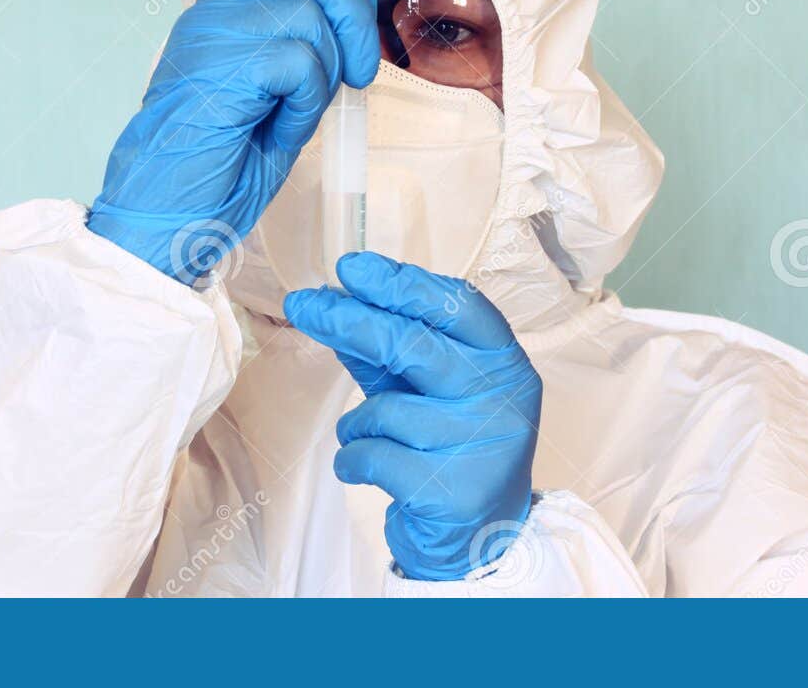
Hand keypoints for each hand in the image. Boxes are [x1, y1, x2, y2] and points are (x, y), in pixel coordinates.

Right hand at [89, 0, 381, 281]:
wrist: (164, 213)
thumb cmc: (216, 161)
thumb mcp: (275, 87)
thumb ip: (308, 36)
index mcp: (217, 9)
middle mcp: (211, 12)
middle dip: (352, 9)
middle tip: (357, 69)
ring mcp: (213, 38)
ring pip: (309, 12)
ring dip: (327, 70)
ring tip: (299, 110)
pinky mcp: (222, 72)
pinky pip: (300, 61)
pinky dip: (308, 102)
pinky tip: (281, 127)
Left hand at [285, 251, 540, 580]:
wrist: (480, 538)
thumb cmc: (449, 446)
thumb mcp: (424, 390)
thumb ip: (389, 351)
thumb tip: (334, 301)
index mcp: (504, 361)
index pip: (458, 306)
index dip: (403, 283)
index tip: (352, 268)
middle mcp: (503, 398)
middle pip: (415, 344)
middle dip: (350, 322)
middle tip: (303, 304)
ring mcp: (481, 446)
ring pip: (385, 409)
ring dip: (356, 422)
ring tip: (367, 438)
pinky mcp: (451, 492)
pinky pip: (372, 456)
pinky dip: (351, 459)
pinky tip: (363, 469)